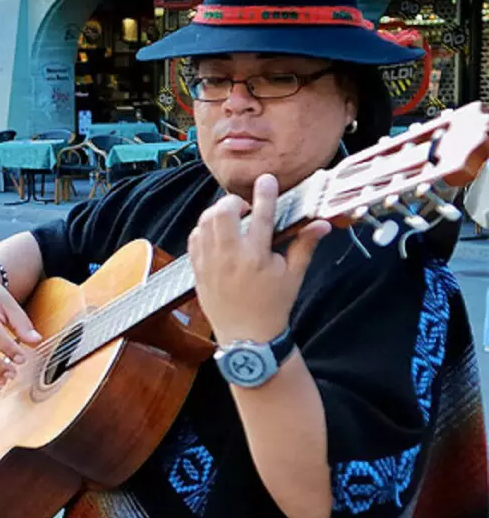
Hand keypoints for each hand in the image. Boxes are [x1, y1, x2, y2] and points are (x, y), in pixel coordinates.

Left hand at [188, 173, 329, 345]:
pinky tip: (217, 233)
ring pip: (205, 222)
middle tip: (247, 208)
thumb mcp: (294, 276)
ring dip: (218, 213)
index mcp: (257, 257)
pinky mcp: (197, 270)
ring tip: (233, 219)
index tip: (267, 180)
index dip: (265, 193)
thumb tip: (322, 223)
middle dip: (235, 202)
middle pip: (223, 212)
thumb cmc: (273, 306)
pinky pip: (194, 238)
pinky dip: (204, 229)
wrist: (246, 337)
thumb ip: (304, 245)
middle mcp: (230, 257)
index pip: (262, 216)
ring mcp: (210, 263)